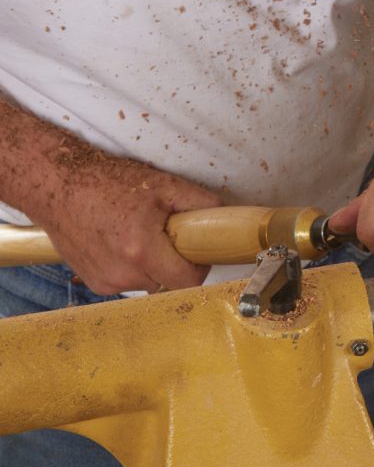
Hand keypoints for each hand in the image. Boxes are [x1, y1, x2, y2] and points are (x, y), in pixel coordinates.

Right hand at [34, 157, 221, 294]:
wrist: (57, 186)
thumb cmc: (106, 182)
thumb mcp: (162, 185)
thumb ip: (199, 202)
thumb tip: (224, 214)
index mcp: (142, 250)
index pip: (188, 281)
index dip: (199, 266)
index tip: (197, 251)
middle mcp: (122, 272)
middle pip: (170, 283)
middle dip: (176, 265)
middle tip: (170, 239)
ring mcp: (106, 281)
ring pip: (149, 283)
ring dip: (153, 267)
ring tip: (142, 237)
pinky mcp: (94, 282)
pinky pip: (128, 282)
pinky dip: (132, 268)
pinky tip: (122, 245)